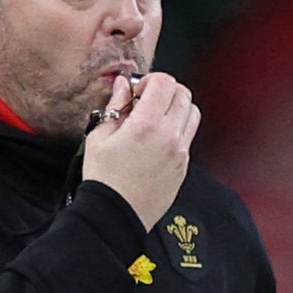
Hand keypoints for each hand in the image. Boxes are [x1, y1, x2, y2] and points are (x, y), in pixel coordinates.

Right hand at [82, 70, 200, 229]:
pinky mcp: (184, 165)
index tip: (137, 91)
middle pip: (184, 94)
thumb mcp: (100, 136)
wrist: (118, 213)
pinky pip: (189, 136)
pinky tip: (156, 138)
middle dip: (165, 90)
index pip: (165, 83)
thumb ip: (116, 105)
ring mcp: (181, 152)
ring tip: (154, 117)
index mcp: (147, 125)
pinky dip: (177, 128)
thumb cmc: (105, 178)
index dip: (150, 80)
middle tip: (146, 100)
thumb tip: (123, 85)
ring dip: (176, 107)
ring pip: (193, 114)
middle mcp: (170, 137)